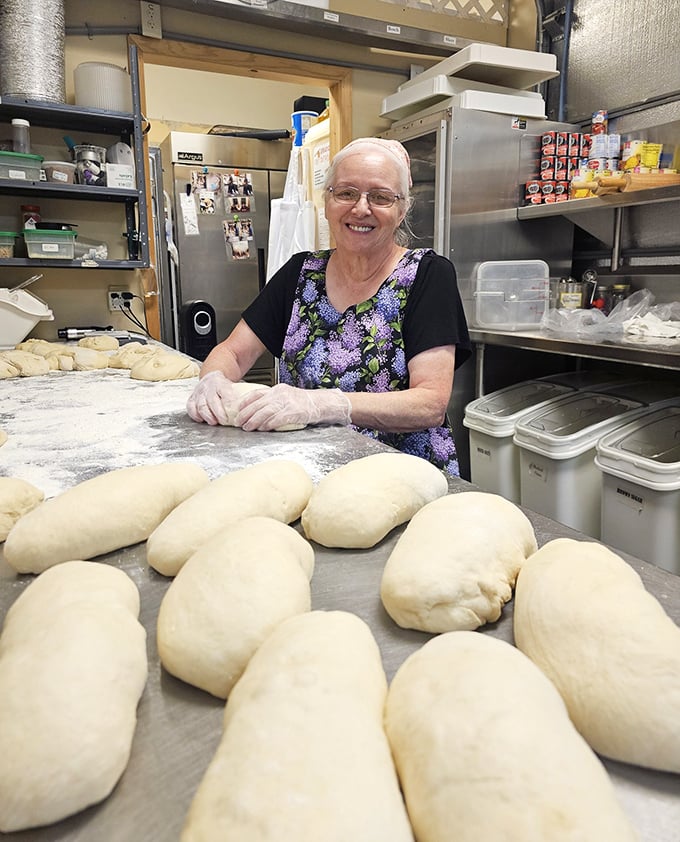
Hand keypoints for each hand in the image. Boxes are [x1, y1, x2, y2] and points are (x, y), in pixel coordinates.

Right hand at [186, 370, 237, 425]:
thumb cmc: (223, 386)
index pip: (225, 391)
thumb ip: (238, 395)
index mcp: (220, 383)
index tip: (235, 410)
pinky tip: (200, 420)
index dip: (229, 401)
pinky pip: (190, 407)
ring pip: (201, 405)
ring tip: (213, 422)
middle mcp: (208, 387)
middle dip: (218, 412)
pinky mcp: (192, 398)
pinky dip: (195, 414)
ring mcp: (198, 393)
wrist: (210, 378)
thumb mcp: (231, 386)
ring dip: (207, 415)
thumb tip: (248, 407)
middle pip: (212, 400)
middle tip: (224, 421)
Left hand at [236, 384, 351, 430]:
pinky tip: (262, 429)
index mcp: (278, 389)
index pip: (256, 394)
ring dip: (254, 421)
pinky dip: (268, 425)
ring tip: (247, 428)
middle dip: (245, 414)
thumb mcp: (288, 397)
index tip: (237, 409)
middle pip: (257, 404)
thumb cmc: (306, 403)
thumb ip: (275, 401)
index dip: (244, 402)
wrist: (324, 403)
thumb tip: (260, 411)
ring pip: (264, 412)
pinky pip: (276, 419)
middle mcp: (280, 394)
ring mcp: (287, 403)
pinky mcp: (293, 412)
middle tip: (239, 423)